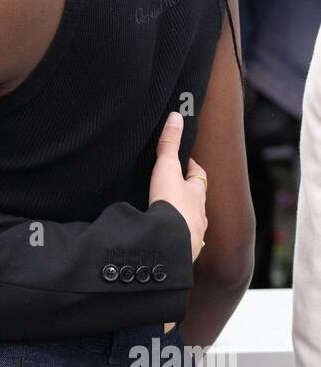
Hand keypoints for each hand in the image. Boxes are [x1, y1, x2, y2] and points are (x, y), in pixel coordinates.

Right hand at [148, 111, 207, 261]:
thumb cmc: (172, 206)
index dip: (190, 167)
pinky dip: (182, 237)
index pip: (197, 175)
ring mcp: (195, 232)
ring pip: (194, 220)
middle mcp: (199, 212)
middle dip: (190, 193)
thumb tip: (176, 116)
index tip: (182, 161)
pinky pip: (187, 241)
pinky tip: (174, 239)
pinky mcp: (186, 249)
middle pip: (197, 199)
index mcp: (197, 192)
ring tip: (175, 215)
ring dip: (187, 216)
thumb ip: (169, 145)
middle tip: (178, 187)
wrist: (172, 244)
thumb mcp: (167, 169)